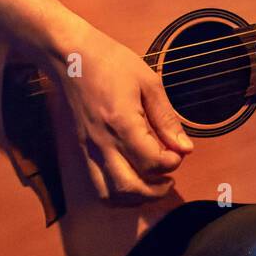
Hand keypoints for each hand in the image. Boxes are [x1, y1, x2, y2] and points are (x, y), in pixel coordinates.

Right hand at [42, 25, 192, 205]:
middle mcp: (102, 143)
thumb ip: (167, 119)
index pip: (151, 162)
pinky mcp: (83, 152)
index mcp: (122, 122)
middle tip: (170, 179)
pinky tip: (133, 181)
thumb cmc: (111, 63)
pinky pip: (98, 186)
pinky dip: (118, 194)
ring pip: (110, 195)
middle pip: (130, 188)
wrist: (71, 57)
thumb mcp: (149, 83)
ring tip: (152, 184)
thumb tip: (185, 148)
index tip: (178, 151)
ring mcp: (90, 150)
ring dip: (136, 198)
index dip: (172, 163)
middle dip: (157, 192)